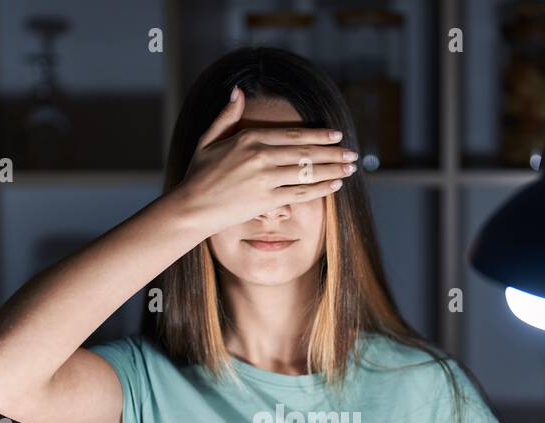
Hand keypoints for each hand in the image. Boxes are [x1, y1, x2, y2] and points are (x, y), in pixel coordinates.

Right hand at [172, 86, 357, 237]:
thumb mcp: (208, 139)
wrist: (191, 208)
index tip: (336, 134)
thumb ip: (226, 116)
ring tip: (350, 169)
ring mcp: (265, 179)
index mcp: (249, 139)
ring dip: (333, 170)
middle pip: (305, 152)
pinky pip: (300, 193)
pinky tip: (335, 185)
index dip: (318, 135)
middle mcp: (260, 156)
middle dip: (333, 153)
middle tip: (353, 153)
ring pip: (307, 172)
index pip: (293, 135)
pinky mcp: (266, 200)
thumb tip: (237, 91)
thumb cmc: (198, 175)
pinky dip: (320, 189)